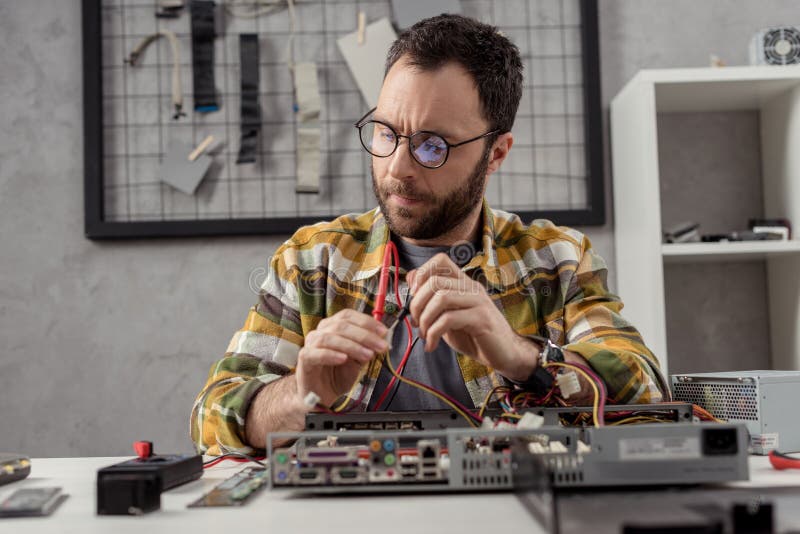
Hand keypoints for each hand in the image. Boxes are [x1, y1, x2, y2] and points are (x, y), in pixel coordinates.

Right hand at [295, 309, 388, 406]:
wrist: (322, 395)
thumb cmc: (338, 375)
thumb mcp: (358, 360)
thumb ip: (367, 347)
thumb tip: (382, 338)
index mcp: (333, 327)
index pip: (348, 315)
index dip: (366, 321)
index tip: (383, 332)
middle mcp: (320, 332)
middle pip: (341, 325)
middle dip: (364, 335)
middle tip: (380, 346)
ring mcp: (311, 344)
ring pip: (329, 338)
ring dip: (352, 346)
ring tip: (367, 355)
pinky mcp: (305, 359)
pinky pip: (316, 353)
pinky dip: (331, 355)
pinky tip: (344, 359)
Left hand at [407, 253, 537, 380]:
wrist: (505, 353)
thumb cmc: (475, 335)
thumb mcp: (448, 315)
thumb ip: (433, 300)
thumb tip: (410, 280)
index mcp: (463, 283)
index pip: (440, 261)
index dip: (421, 274)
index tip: (414, 297)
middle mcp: (471, 288)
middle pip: (435, 281)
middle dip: (417, 304)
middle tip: (416, 323)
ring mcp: (478, 302)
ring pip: (441, 297)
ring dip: (425, 319)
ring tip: (425, 335)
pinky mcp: (482, 319)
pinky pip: (449, 319)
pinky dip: (433, 334)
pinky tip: (432, 345)